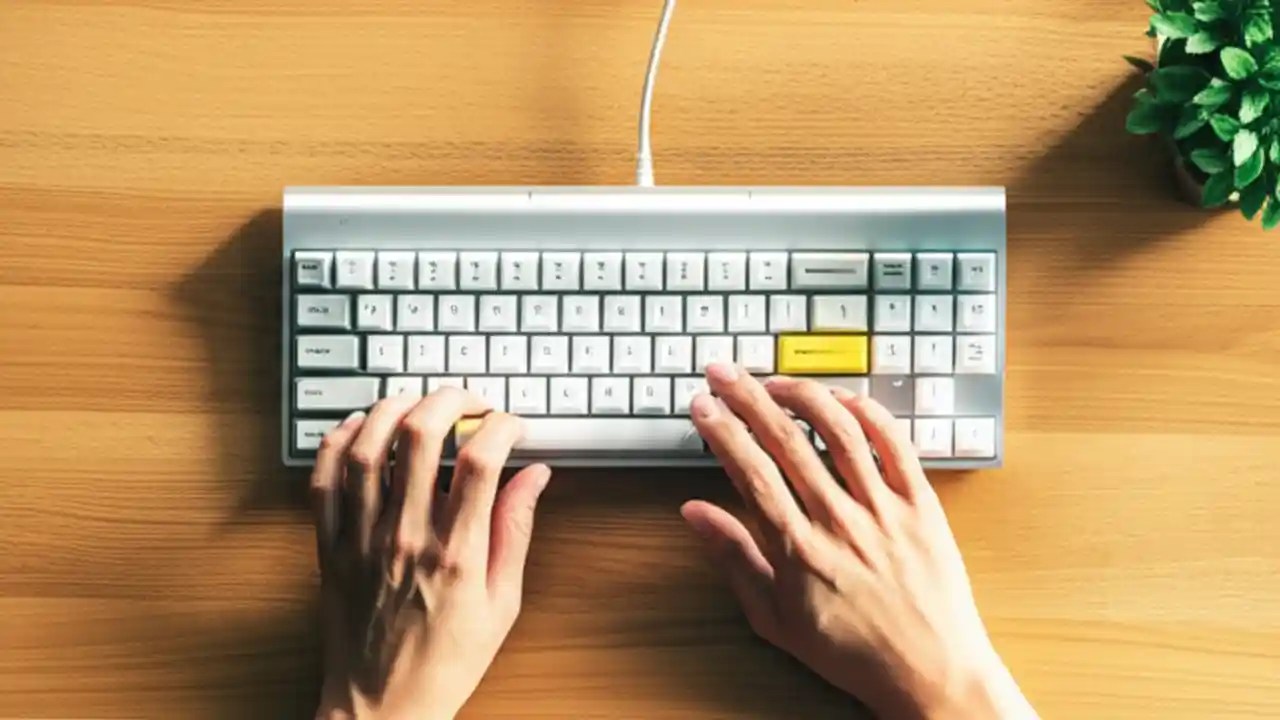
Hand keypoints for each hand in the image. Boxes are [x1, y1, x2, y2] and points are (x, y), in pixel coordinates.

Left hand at [310, 390, 551, 719]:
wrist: (382, 708)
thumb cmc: (445, 662)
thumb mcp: (503, 603)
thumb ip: (517, 532)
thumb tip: (535, 478)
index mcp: (458, 554)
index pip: (481, 461)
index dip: (501, 426)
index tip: (510, 425)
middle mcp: (406, 538)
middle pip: (420, 436)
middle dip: (448, 399)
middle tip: (465, 400)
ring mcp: (362, 539)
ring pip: (367, 447)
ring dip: (392, 409)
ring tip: (416, 403)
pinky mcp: (331, 547)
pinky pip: (324, 480)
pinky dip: (338, 442)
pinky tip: (360, 429)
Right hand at [684, 365, 1035, 719]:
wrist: (932, 673)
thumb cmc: (853, 653)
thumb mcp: (776, 619)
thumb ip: (734, 559)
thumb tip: (694, 513)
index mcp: (799, 551)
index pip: (750, 472)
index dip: (722, 431)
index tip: (703, 406)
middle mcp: (840, 522)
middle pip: (785, 441)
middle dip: (747, 398)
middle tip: (723, 372)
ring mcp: (884, 510)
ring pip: (838, 430)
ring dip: (802, 395)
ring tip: (774, 380)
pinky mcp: (922, 504)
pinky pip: (893, 443)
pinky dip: (866, 412)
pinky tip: (840, 399)